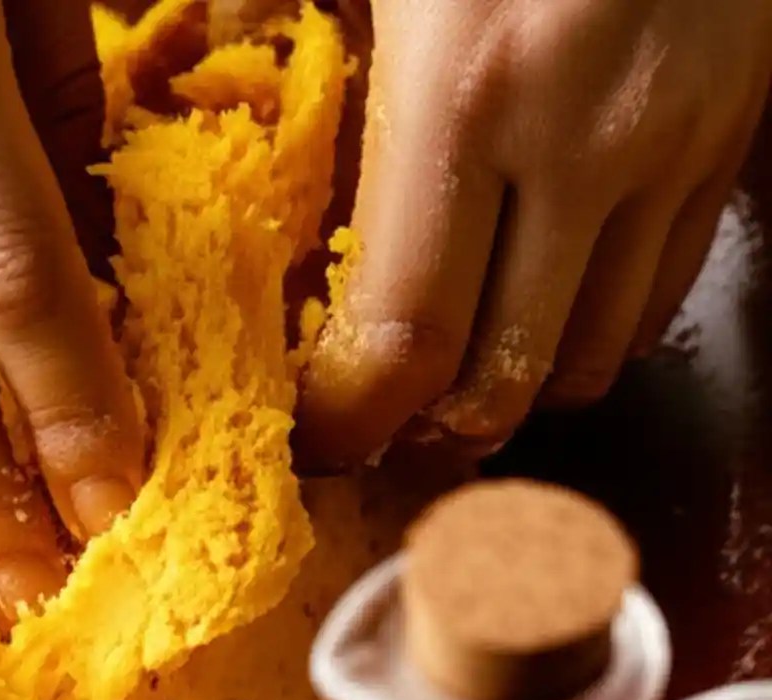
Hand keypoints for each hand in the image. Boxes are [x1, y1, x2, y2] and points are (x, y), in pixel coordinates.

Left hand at [299, 0, 771, 466]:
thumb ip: (294, 39)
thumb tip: (204, 76)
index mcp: (463, 94)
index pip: (409, 329)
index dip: (358, 413)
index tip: (322, 436)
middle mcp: (578, 142)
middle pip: (509, 372)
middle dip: (436, 431)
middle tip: (383, 434)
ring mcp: (670, 146)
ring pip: (596, 351)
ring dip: (518, 391)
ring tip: (458, 384)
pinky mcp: (728, 140)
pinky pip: (663, 290)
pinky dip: (591, 333)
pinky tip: (540, 313)